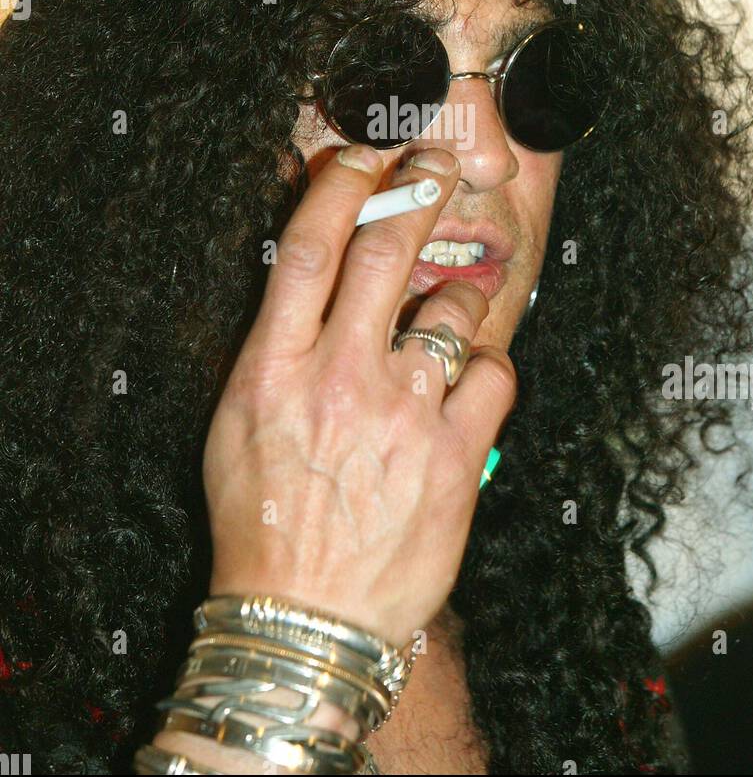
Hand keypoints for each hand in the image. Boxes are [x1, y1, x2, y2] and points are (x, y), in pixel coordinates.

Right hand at [202, 144, 515, 649]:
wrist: (304, 621)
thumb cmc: (261, 521)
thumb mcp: (236, 424)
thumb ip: (274, 347)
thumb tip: (311, 280)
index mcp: (272, 370)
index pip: (309, 249)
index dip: (341, 186)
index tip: (364, 155)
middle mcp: (340, 379)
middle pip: (386, 253)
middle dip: (417, 188)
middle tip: (436, 159)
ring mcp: (403, 415)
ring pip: (448, 309)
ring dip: (447, 305)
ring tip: (432, 335)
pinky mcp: (456, 454)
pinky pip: (492, 372)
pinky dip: (483, 369)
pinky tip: (462, 389)